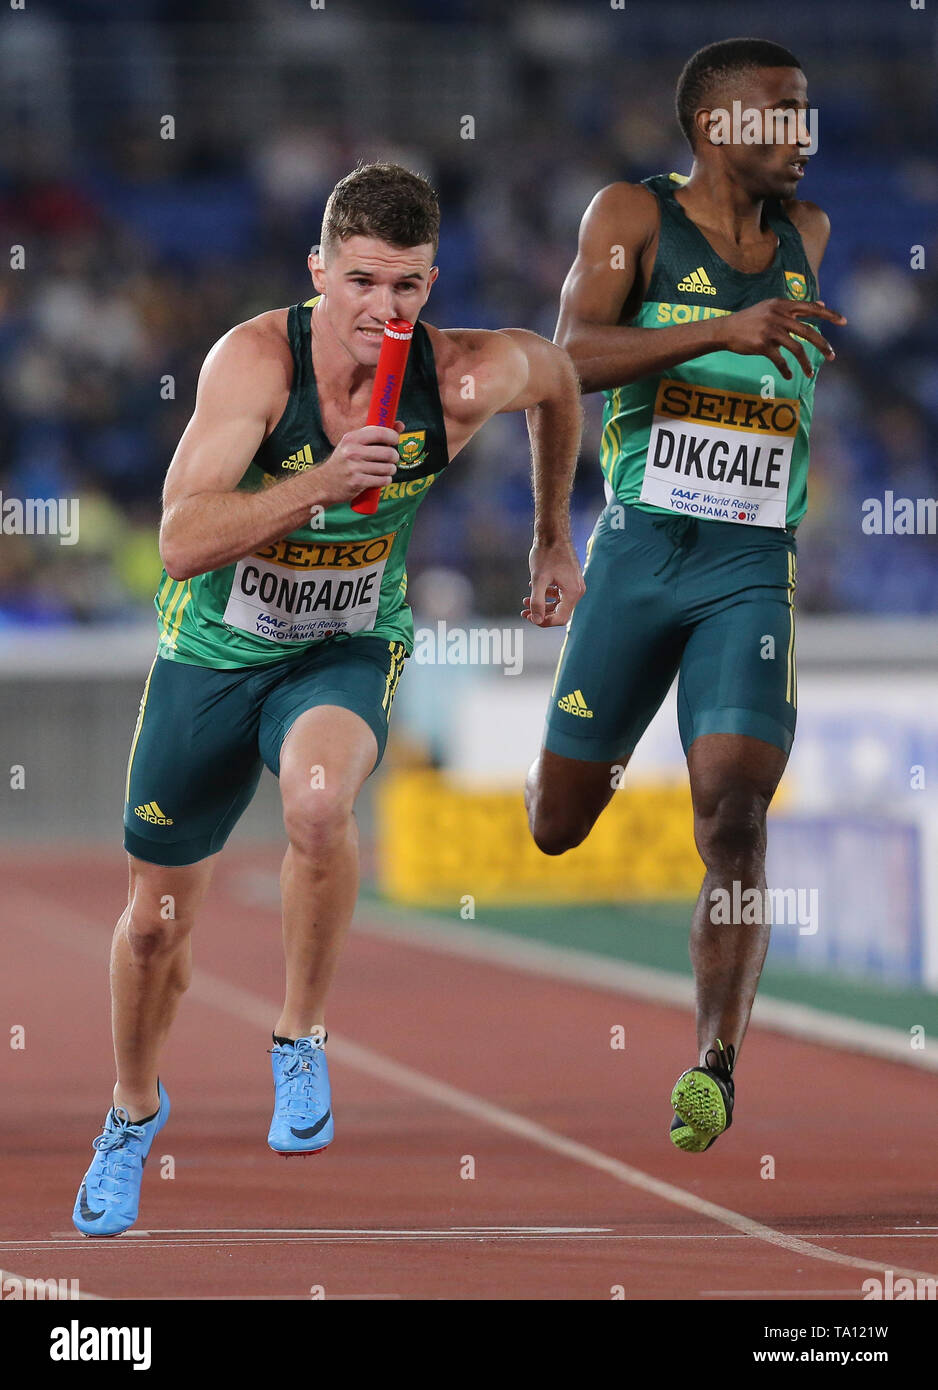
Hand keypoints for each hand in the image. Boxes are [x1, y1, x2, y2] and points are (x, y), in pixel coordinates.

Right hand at [311, 419, 403, 506]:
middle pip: (388, 452)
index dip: (393, 436)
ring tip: (387, 469)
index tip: (395, 440)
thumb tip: (400, 425)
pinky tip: (382, 478)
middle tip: (392, 459)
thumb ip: (376, 434)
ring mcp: (354, 468)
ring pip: (388, 468)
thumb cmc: (343, 461)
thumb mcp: (354, 444)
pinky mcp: (357, 482)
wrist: (324, 483)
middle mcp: (352, 451)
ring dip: (391, 470)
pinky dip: (386, 480)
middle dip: (395, 456)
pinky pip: (382, 480)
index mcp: (351, 438)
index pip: (380, 432)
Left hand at [522, 538, 584, 626]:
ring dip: (542, 604)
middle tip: (524, 611)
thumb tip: (536, 620)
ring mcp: (575, 584)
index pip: (560, 619)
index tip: (529, 616)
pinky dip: (547, 594)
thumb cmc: (546, 554)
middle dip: (541, 613)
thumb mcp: (538, 579)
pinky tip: (534, 586)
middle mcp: (577, 591)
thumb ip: (537, 601)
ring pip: (559, 603)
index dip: (543, 622)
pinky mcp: (570, 579)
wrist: (553, 533)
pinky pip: (559, 594)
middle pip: (560, 613)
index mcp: (573, 593)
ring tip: (525, 600)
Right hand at [718, 299, 845, 379]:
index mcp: (782, 305)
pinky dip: (786, 370)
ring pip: (796, 348)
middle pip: (808, 331)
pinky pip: (779, 360)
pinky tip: (789, 376)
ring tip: (811, 373)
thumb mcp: (772, 307)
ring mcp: (771, 331)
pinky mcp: (762, 345)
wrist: (725, 330)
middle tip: (832, 356)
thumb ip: (795, 307)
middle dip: (823, 345)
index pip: (811, 308)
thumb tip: (821, 303)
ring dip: (806, 363)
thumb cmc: (750, 319)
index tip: (844, 322)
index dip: (829, 314)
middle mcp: (778, 316)